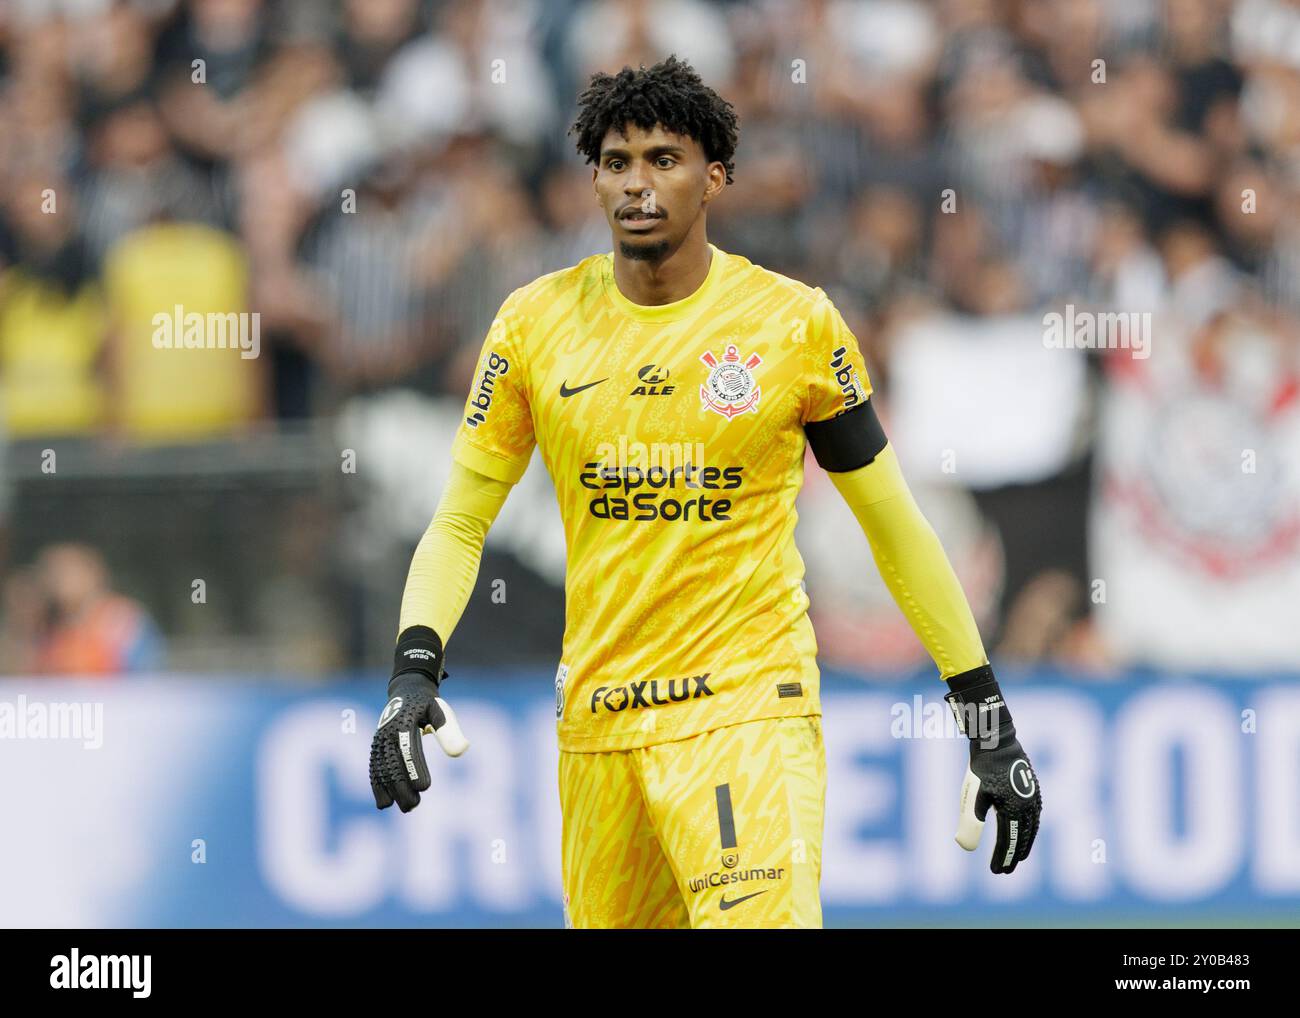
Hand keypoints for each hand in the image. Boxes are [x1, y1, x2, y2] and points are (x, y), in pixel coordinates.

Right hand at [370, 626, 469, 812]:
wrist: (407, 690)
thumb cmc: (428, 704)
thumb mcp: (442, 711)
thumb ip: (450, 730)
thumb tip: (462, 751)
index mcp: (403, 722)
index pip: (408, 749)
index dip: (415, 768)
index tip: (425, 787)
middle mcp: (387, 732)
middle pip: (392, 764)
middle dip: (402, 786)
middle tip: (415, 805)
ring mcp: (379, 740)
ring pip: (382, 769)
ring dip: (391, 790)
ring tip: (406, 808)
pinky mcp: (376, 747)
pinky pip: (374, 768)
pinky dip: (377, 785)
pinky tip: (384, 803)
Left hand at [944, 667, 1041, 873]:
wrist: (997, 739)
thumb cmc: (981, 767)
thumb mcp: (972, 795)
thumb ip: (970, 822)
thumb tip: (964, 847)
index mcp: (1014, 810)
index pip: (1008, 842)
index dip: (1002, 858)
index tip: (996, 872)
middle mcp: (1028, 807)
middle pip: (1023, 838)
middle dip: (1014, 856)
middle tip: (1006, 871)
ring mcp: (1034, 798)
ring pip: (1032, 828)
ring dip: (1025, 844)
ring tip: (1018, 857)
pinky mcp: (1034, 789)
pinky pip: (1036, 816)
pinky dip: (1031, 829)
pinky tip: (1026, 831)